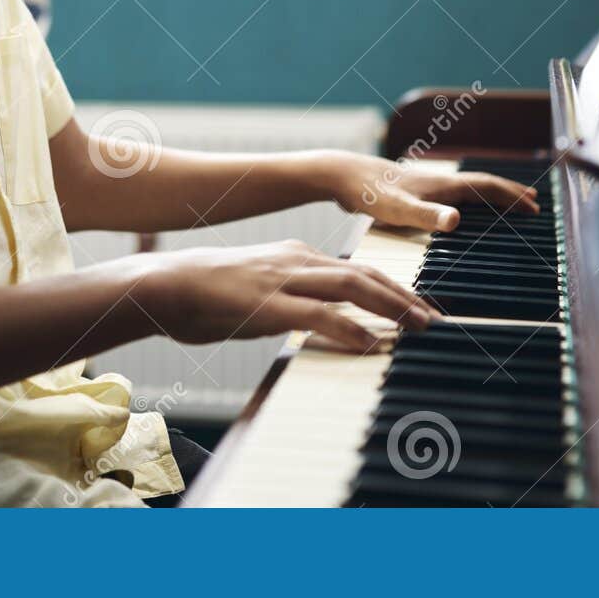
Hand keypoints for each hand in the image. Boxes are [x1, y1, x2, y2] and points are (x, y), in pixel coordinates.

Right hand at [126, 239, 439, 353]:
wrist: (164, 284)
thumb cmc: (206, 295)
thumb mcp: (260, 293)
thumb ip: (293, 303)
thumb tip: (322, 325)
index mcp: (295, 256)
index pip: (357, 268)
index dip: (393, 287)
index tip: (419, 307)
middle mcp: (295, 261)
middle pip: (364, 273)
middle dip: (405, 295)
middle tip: (434, 318)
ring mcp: (282, 280)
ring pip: (350, 286)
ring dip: (390, 306)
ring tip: (418, 326)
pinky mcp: (266, 304)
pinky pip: (316, 314)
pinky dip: (349, 327)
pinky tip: (371, 342)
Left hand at [324, 151, 541, 232]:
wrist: (339, 175)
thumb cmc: (366, 193)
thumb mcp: (397, 210)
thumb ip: (426, 216)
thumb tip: (457, 221)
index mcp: (442, 185)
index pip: (486, 187)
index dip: (511, 196)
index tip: (534, 208)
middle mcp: (438, 181)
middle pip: (482, 185)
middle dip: (509, 194)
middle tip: (533, 204)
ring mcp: (426, 184)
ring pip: (467, 189)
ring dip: (490, 195)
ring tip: (505, 204)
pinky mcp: (413, 190)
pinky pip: (451, 194)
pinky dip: (467, 201)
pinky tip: (459, 209)